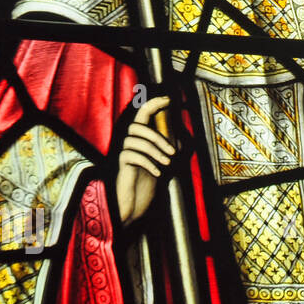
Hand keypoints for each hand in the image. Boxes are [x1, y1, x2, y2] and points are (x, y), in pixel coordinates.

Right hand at [116, 95, 174, 225]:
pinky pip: (131, 156)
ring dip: (154, 150)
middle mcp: (129, 143)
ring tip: (167, 163)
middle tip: (172, 152)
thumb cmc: (149, 183)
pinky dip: (148, 163)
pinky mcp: (120, 166)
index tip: (168, 98)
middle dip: (156, 136)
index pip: (142, 114)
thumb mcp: (165, 163)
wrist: (135, 205)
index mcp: (140, 139)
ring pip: (135, 140)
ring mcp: (123, 154)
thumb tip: (184, 134)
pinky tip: (158, 174)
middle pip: (136, 126)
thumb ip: (170, 148)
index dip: (153, 104)